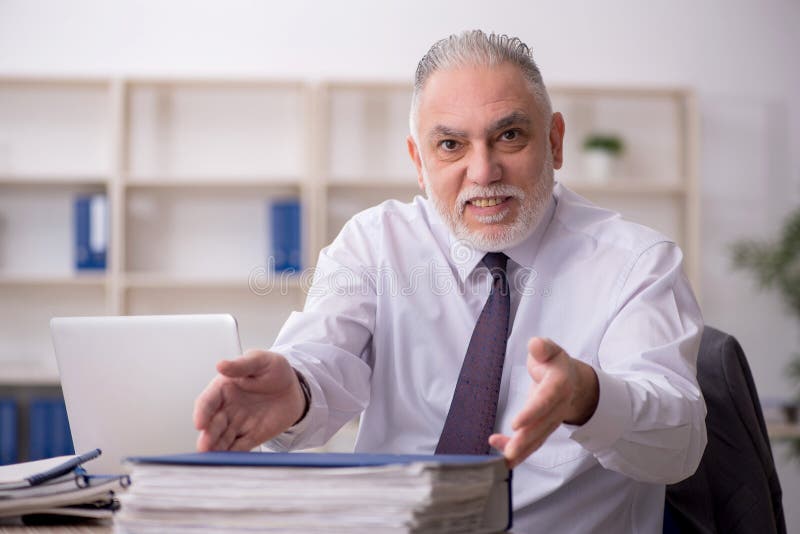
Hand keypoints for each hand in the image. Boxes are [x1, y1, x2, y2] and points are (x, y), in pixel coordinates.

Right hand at [193, 349, 306, 451]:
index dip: (202, 412)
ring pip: (222, 439)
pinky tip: (229, 462)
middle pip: (213, 424)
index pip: (207, 401)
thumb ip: (242, 364)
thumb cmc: (274, 370)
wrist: (294, 387)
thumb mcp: (260, 360)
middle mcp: (226, 408)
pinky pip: (239, 448)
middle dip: (208, 436)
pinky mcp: (251, 437)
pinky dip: (233, 456)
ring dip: (216, 449)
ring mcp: (237, 424)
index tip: (200, 423)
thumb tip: (221, 365)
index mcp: (223, 388)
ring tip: (212, 458)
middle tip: (204, 446)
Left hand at [489, 337, 598, 468]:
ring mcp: (551, 420)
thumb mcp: (550, 350)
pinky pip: (532, 443)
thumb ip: (543, 348)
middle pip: (542, 426)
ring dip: (522, 452)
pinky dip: (519, 452)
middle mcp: (558, 406)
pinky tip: (502, 457)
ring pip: (538, 439)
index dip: (532, 412)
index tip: (515, 424)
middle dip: (526, 440)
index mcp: (559, 385)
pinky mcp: (542, 428)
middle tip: (509, 452)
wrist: (571, 379)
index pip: (545, 400)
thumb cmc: (554, 363)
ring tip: (504, 461)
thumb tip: (536, 345)